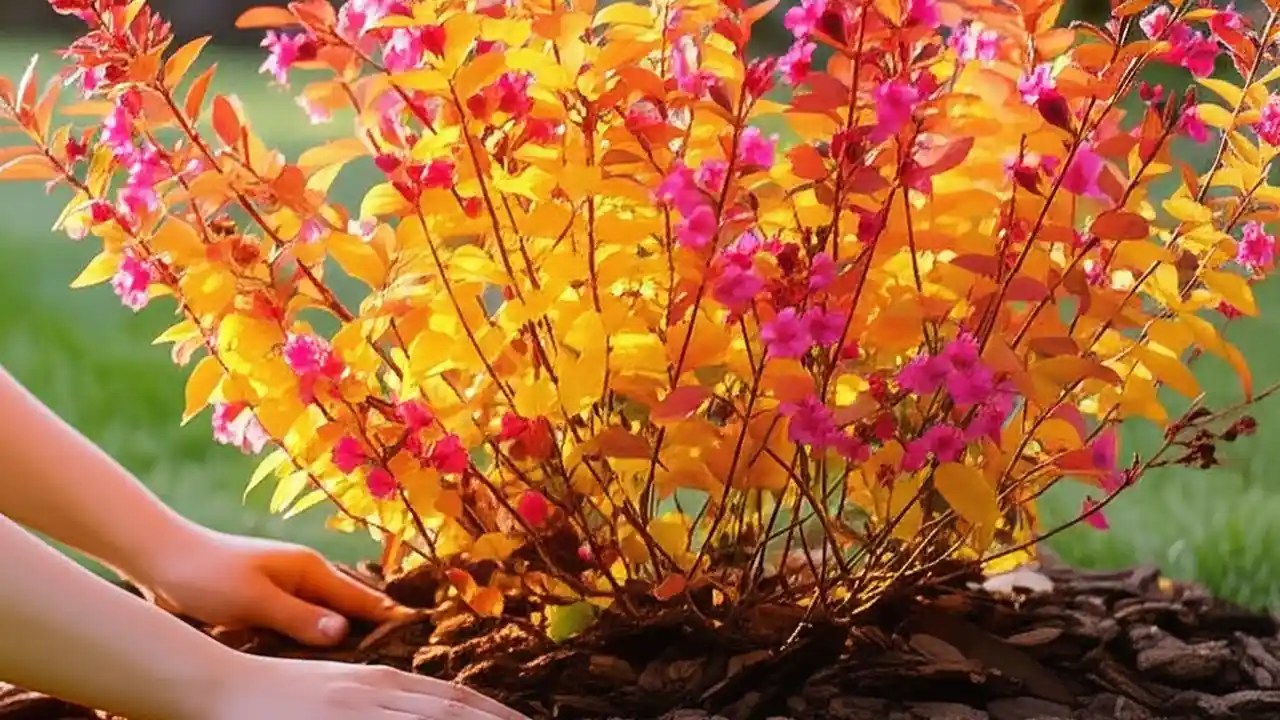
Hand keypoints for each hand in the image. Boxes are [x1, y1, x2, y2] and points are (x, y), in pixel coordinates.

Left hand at [138, 525, 401, 646]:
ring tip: (375, 656)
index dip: (390, 615)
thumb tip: (345, 634)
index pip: (362, 598)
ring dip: (347, 634)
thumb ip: (299, 618)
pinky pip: (306, 622)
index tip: (422, 629)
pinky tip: (324, 655)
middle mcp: (305, 577)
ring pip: (328, 616)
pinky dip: (320, 636)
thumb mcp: (253, 600)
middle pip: (351, 607)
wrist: (160, 559)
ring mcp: (287, 589)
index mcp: (309, 569)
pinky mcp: (268, 602)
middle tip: (405, 650)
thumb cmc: (205, 576)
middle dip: (376, 627)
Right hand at [202, 654, 529, 719]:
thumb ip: (378, 704)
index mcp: (381, 683)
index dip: (495, 713)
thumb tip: (420, 711)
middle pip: (453, 713)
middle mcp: (377, 694)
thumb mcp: (338, 694)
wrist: (216, 686)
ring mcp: (354, 711)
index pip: (454, 700)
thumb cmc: (276, 696)